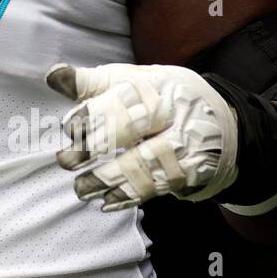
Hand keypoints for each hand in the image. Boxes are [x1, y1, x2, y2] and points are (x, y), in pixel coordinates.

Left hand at [45, 60, 238, 208]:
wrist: (222, 121)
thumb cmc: (163, 98)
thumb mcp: (132, 82)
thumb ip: (92, 83)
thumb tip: (54, 75)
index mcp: (155, 84)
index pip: (121, 98)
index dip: (93, 114)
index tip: (70, 128)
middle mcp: (174, 111)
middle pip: (133, 128)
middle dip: (95, 147)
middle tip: (66, 161)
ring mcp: (187, 142)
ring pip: (145, 162)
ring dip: (107, 180)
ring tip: (80, 189)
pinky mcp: (194, 170)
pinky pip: (159, 186)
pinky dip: (130, 196)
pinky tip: (107, 202)